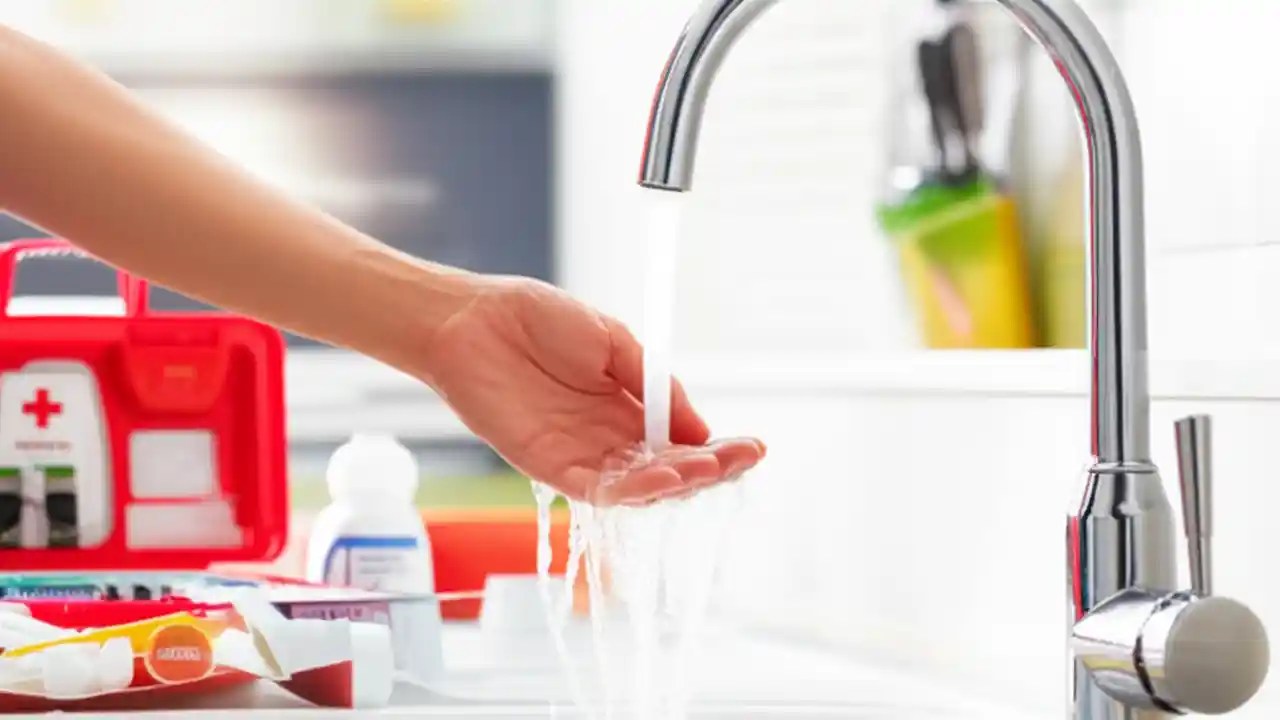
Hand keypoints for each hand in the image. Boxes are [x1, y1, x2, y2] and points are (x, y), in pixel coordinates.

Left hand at [420, 277, 764, 504]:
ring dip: (673, 484)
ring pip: (637, 488)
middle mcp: (608, 439)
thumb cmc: (536, 319)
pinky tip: (658, 480)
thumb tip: (699, 427)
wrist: (472, 318)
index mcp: (628, 408)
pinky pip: (595, 490)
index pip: (683, 442)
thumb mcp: (613, 341)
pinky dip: (629, 490)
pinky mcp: (547, 466)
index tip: (753, 448)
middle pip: (668, 471)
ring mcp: (580, 455)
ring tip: (702, 471)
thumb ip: (653, 383)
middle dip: (708, 470)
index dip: (719, 450)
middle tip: (737, 462)